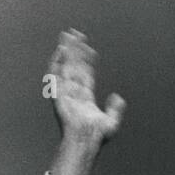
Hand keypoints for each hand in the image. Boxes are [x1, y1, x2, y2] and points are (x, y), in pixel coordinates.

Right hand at [48, 29, 125, 145]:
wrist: (86, 141)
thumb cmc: (97, 136)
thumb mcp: (111, 122)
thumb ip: (115, 109)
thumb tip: (118, 97)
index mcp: (85, 97)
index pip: (86, 74)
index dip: (87, 61)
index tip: (90, 49)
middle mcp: (75, 92)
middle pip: (75, 66)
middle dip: (75, 50)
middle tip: (76, 34)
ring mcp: (66, 91)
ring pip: (66, 66)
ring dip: (67, 51)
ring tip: (68, 36)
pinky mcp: (59, 93)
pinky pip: (56, 75)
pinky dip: (57, 62)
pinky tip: (61, 50)